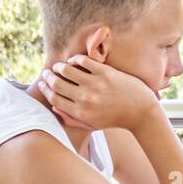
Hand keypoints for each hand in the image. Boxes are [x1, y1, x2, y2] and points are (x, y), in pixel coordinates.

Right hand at [39, 56, 162, 131]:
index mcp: (81, 113)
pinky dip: (75, 59)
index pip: (54, 99)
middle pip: (57, 84)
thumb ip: (72, 118)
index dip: (45, 90)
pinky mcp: (105, 72)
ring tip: (58, 66)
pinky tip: (73, 61)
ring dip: (59, 67)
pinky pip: (83, 61)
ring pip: (67, 70)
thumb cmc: (115, 119)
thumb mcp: (92, 124)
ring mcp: (95, 84)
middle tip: (46, 73)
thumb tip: (54, 108)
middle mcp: (85, 99)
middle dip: (48, 77)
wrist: (140, 112)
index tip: (42, 83)